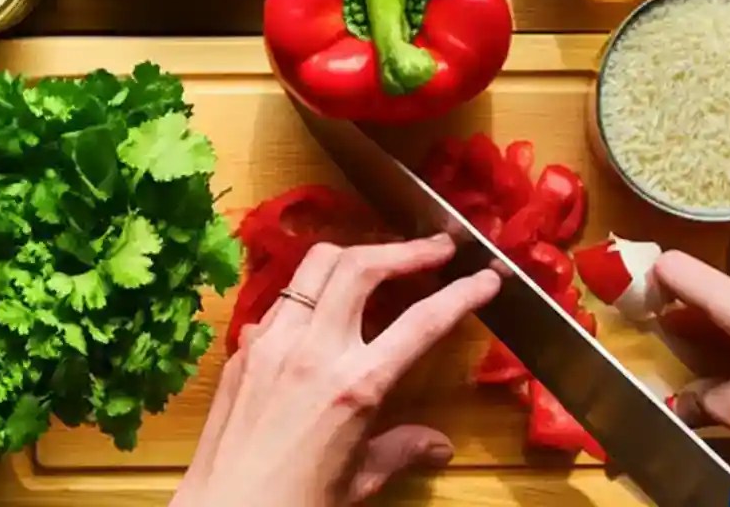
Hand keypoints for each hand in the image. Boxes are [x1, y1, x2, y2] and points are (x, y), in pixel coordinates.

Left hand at [172, 234, 500, 506]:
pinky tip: (324, 307)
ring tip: (381, 260)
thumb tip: (438, 445)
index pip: (421, 322)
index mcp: (354, 385)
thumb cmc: (296, 503)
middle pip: (361, 265)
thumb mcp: (359, 478)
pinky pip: (283, 300)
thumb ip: (401, 449)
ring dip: (355, 254)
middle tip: (436, 247)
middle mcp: (313, 349)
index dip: (462, 293)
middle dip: (406, 249)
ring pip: (315, 266)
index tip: (486, 277)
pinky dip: (312, 290)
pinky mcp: (243, 346)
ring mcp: (272, 340)